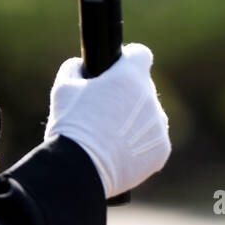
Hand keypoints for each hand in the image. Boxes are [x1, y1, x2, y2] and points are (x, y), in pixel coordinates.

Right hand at [44, 42, 170, 197]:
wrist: (79, 169)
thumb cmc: (70, 125)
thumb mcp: (63, 88)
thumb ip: (74, 68)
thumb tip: (79, 66)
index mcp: (129, 76)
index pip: (140, 55)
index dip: (128, 61)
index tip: (117, 71)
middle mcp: (150, 97)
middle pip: (144, 89)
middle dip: (129, 95)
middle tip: (105, 112)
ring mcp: (159, 125)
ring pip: (150, 115)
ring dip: (136, 120)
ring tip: (111, 136)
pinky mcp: (162, 150)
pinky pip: (153, 141)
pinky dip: (140, 145)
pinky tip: (120, 152)